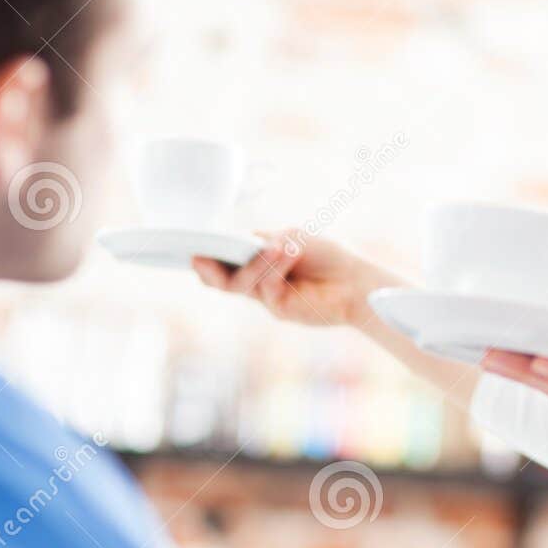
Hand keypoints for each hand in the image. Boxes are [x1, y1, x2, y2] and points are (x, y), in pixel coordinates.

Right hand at [193, 230, 389, 329]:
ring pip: (241, 284)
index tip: (192, 247)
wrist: (356, 281)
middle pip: (222, 280)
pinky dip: (276, 265)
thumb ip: (263, 241)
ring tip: (276, 245)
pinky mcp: (280, 310)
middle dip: (209, 269)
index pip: (224, 261)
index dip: (207, 256)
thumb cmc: (327, 255)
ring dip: (256, 261)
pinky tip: (289, 251)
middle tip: (199, 257)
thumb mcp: (291, 237)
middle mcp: (257, 282)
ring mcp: (266, 298)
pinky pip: (267, 286)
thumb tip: (241, 245)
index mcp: (256, 262)